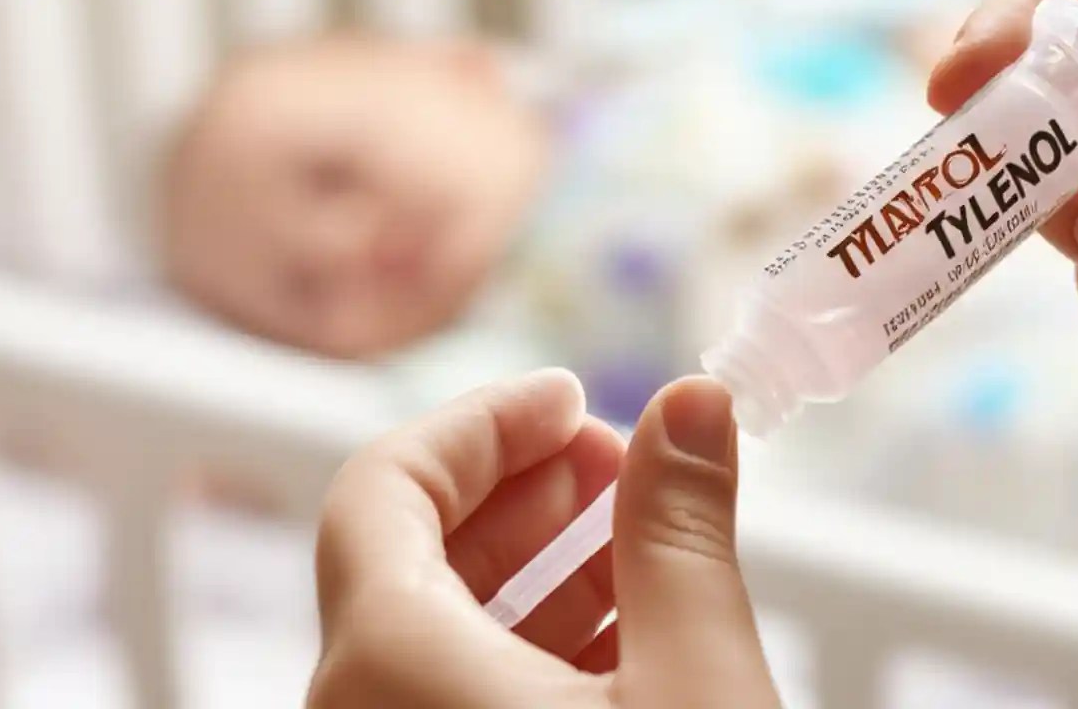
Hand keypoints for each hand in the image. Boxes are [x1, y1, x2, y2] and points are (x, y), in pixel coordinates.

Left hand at [307, 369, 779, 707]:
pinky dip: (542, 651)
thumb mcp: (695, 678)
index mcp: (386, 667)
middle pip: (414, 555)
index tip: (571, 399)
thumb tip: (693, 403)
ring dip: (546, 569)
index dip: (481, 425)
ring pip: (445, 634)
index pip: (382, 489)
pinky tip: (639, 632)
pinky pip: (465, 698)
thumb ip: (683, 528)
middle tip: (628, 462)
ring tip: (649, 538)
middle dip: (527, 492)